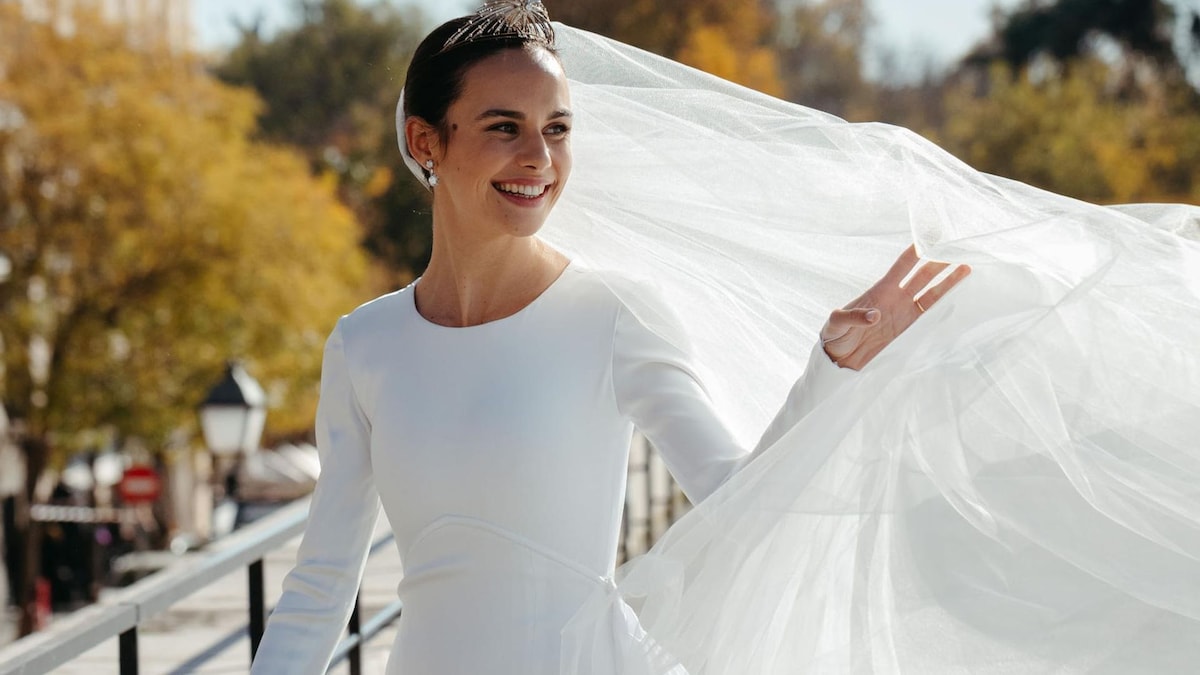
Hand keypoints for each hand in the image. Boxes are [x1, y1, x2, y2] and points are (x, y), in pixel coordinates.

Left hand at [820, 245, 970, 370]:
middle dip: (939, 261)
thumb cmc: (834, 335)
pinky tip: (959, 300)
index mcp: (881, 290)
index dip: (916, 250)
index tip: (930, 236)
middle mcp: (896, 298)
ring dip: (948, 281)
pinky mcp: (909, 331)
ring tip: (966, 267)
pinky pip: (930, 317)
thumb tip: (875, 316)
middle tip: (956, 247)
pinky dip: (944, 308)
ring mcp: (904, 314)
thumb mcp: (837, 322)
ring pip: (932, 293)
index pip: (903, 265)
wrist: (839, 359)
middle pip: (923, 275)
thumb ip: (854, 317)